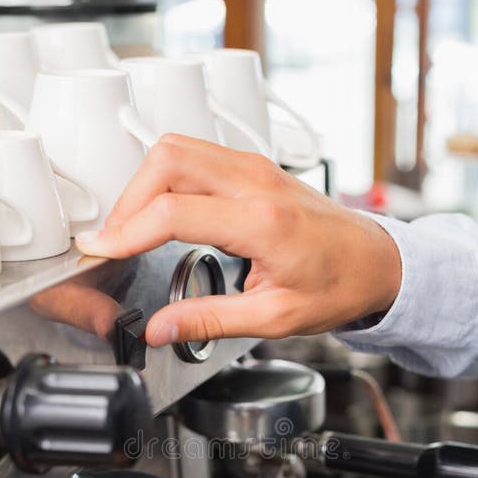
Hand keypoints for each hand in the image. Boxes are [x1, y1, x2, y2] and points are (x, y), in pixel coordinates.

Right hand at [75, 135, 400, 347]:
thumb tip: (159, 329)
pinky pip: (194, 154)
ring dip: (142, 184)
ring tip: (129, 228)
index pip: (173, 213)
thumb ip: (209, 321)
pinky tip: (158, 211)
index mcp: (262, 222)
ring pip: (176, 148)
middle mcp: (256, 182)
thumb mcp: (274, 318)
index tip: (101, 250)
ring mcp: (255, 167)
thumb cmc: (338, 286)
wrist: (376, 263)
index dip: (127, 232)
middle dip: (127, 200)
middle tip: (112, 240)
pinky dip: (164, 178)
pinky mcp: (253, 167)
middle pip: (166, 160)